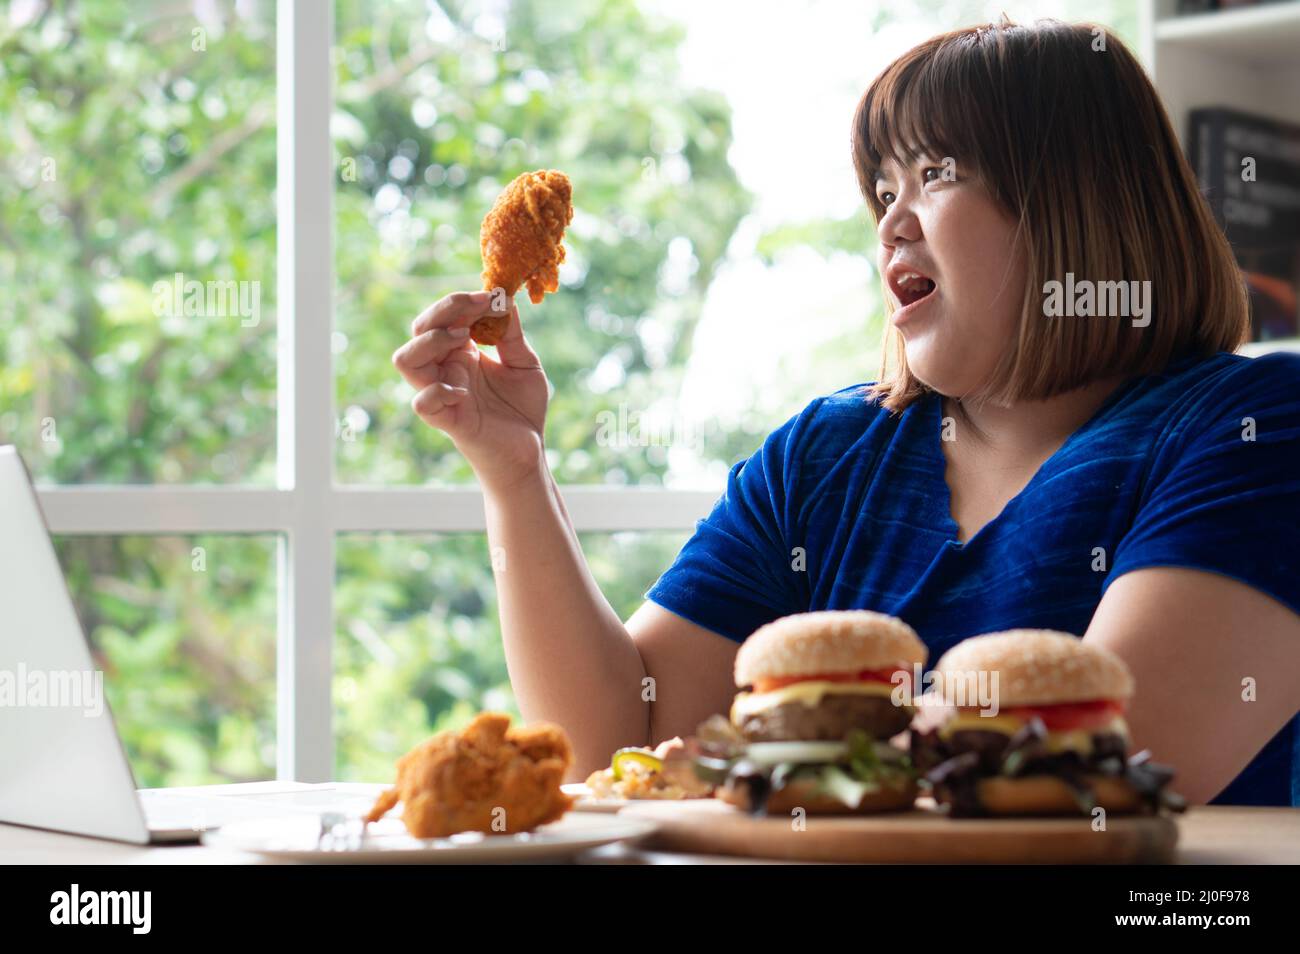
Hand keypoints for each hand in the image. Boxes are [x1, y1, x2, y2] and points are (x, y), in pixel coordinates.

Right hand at [392, 290, 549, 488]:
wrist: (529, 453)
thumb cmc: (522, 410)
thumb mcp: (525, 363)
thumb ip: (512, 334)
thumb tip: (504, 300)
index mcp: (460, 353)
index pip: (442, 317)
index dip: (461, 301)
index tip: (491, 296)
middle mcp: (445, 370)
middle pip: (419, 329)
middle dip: (446, 310)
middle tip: (479, 308)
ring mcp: (442, 394)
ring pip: (405, 360)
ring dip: (432, 341)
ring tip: (465, 341)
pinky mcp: (449, 421)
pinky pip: (422, 403)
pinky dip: (438, 392)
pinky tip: (465, 392)